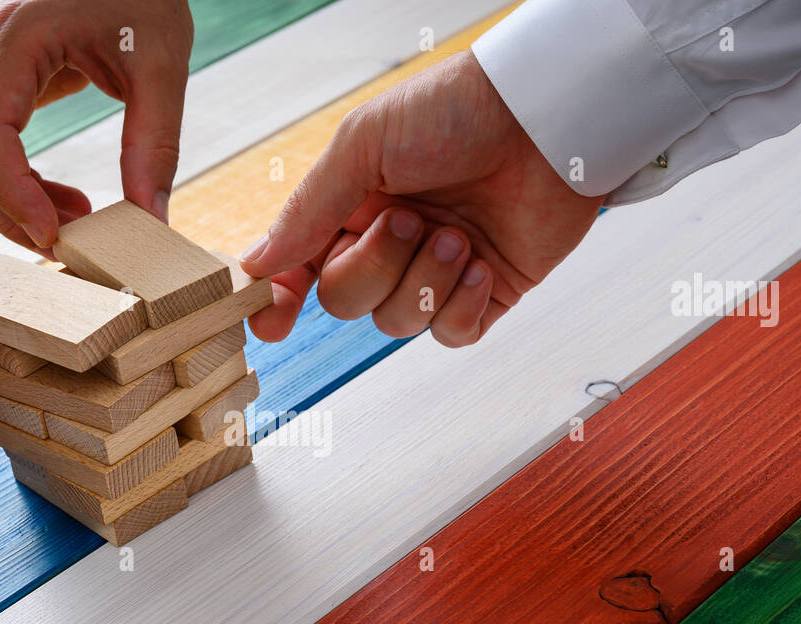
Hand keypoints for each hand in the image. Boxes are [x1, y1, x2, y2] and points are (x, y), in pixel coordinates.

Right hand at [0, 0, 193, 250]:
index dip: (12, 193)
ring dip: (11, 202)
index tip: (53, 235)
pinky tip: (62, 201)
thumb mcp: (162, 64)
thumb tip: (151, 220)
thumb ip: (156, 143)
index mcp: (16, 37)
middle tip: (63, 247)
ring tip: (72, 225)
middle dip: (7, 210)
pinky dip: (16, 181)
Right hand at [240, 51, 602, 347]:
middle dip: (374, 267)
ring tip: (457, 234)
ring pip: (397, 322)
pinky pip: (448, 334)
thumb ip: (309, 209)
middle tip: (410, 220)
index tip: (273, 318)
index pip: (299, 269)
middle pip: (345, 301)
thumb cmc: (454, 112)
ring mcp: (434, 272)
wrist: (543, 118)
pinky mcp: (482, 294)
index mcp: (350, 208)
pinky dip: (460, 306)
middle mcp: (388, 244)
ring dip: (425, 280)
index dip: (280, 298)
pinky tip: (481, 265)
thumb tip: (257, 264)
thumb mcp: (364, 145)